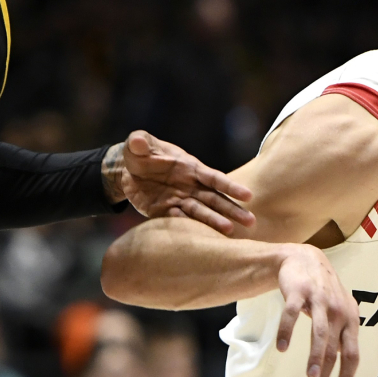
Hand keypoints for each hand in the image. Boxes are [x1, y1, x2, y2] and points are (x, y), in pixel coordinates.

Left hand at [104, 131, 255, 234]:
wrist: (126, 171)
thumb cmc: (139, 153)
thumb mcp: (138, 143)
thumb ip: (139, 141)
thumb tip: (138, 140)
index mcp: (190, 168)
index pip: (213, 178)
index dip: (230, 186)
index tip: (248, 195)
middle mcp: (190, 186)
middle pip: (215, 199)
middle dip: (232, 209)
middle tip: (250, 222)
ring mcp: (180, 200)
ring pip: (201, 212)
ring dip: (215, 221)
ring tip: (231, 231)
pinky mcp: (166, 212)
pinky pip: (178, 220)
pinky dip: (186, 226)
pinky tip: (197, 236)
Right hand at [274, 245, 360, 376]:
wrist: (305, 258)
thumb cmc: (324, 293)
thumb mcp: (340, 313)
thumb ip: (342, 337)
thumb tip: (344, 369)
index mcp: (350, 320)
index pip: (352, 354)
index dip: (347, 376)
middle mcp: (339, 311)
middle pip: (334, 350)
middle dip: (325, 376)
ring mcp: (320, 300)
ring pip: (319, 333)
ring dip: (315, 357)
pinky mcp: (299, 291)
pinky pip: (293, 314)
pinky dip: (288, 331)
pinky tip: (282, 348)